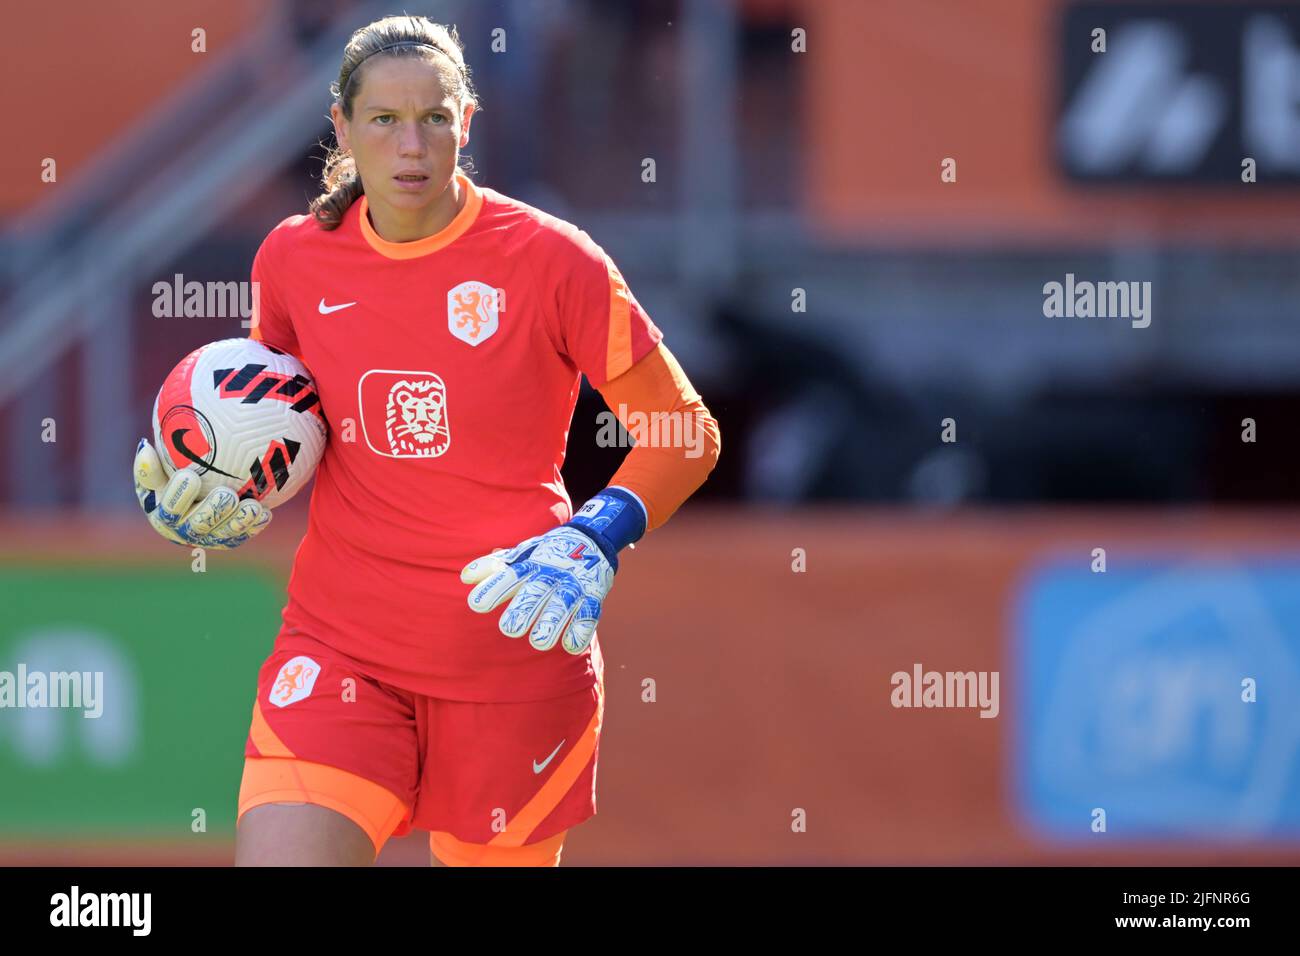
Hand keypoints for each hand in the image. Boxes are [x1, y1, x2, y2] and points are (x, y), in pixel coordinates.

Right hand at [133, 438, 271, 548]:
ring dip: (239, 521)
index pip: (168, 509)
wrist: (196, 494)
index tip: (190, 474)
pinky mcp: (228, 539)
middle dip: (213, 510)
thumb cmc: (173, 478)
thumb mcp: (159, 473)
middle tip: (227, 493)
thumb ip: (151, 466)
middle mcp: (184, 532)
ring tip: (252, 506)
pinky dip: (254, 525)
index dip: (178, 495)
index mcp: (162, 516)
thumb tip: (144, 447)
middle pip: (199, 524)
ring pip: (224, 533)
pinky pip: (243, 534)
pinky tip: (266, 512)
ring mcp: (208, 538)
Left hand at [461, 525, 614, 653]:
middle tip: (509, 629)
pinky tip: (570, 645)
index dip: (494, 590)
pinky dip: (581, 629)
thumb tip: (465, 577)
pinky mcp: (593, 596)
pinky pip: (589, 612)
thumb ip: (494, 568)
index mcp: (531, 564)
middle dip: (524, 609)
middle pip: (537, 591)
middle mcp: (552, 574)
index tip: (475, 605)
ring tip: (539, 642)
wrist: (590, 540)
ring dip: (552, 622)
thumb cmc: (545, 555)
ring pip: (563, 603)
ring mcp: (574, 585)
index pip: (510, 576)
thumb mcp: (520, 557)